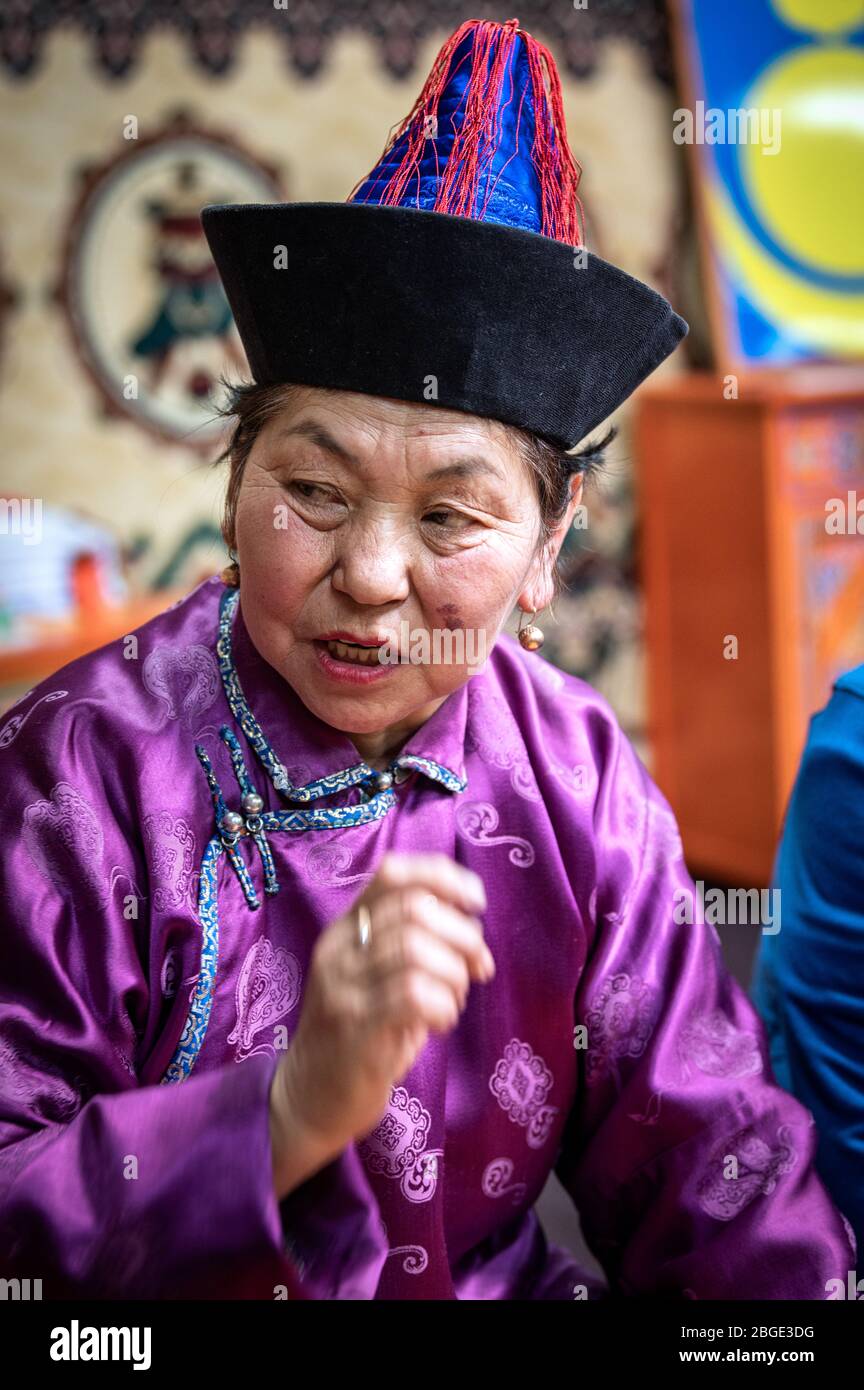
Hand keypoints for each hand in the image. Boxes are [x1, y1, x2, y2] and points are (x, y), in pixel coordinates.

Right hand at [269, 851, 492, 1196]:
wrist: (308, 1097)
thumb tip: (472, 930)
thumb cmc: (358, 1032)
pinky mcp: (356, 1028)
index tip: (475, 901)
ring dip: (454, 976)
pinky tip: (440, 1023)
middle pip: (414, 910)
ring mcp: (343, 988)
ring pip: (418, 952)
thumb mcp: (376, 976)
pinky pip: (414, 996)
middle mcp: (339, 951)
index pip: (391, 873)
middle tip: (478, 967)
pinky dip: (443, 1006)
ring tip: (452, 1001)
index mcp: (345, 929)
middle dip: (462, 935)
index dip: (442, 877)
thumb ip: (411, 944)